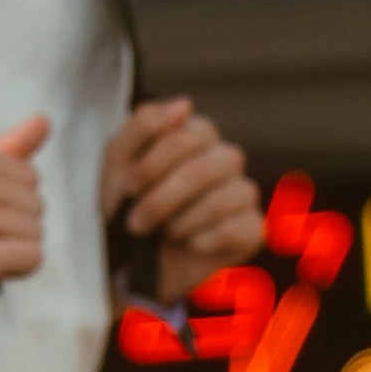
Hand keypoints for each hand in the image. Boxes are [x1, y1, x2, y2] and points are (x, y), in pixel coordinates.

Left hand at [102, 94, 259, 287]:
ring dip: (185, 220)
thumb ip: (143, 125)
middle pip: (208, 168)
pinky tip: (189, 244)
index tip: (129, 189)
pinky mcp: (252, 229)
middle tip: (137, 222)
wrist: (131, 267)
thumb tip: (184, 104)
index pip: (189, 136)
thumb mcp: (118, 164)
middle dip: (166, 198)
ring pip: (228, 196)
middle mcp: (224, 160)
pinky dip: (208, 239)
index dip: (156, 164)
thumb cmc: (125, 209)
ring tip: (164, 234)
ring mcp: (242, 194)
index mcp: (195, 136)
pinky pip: (242, 227)